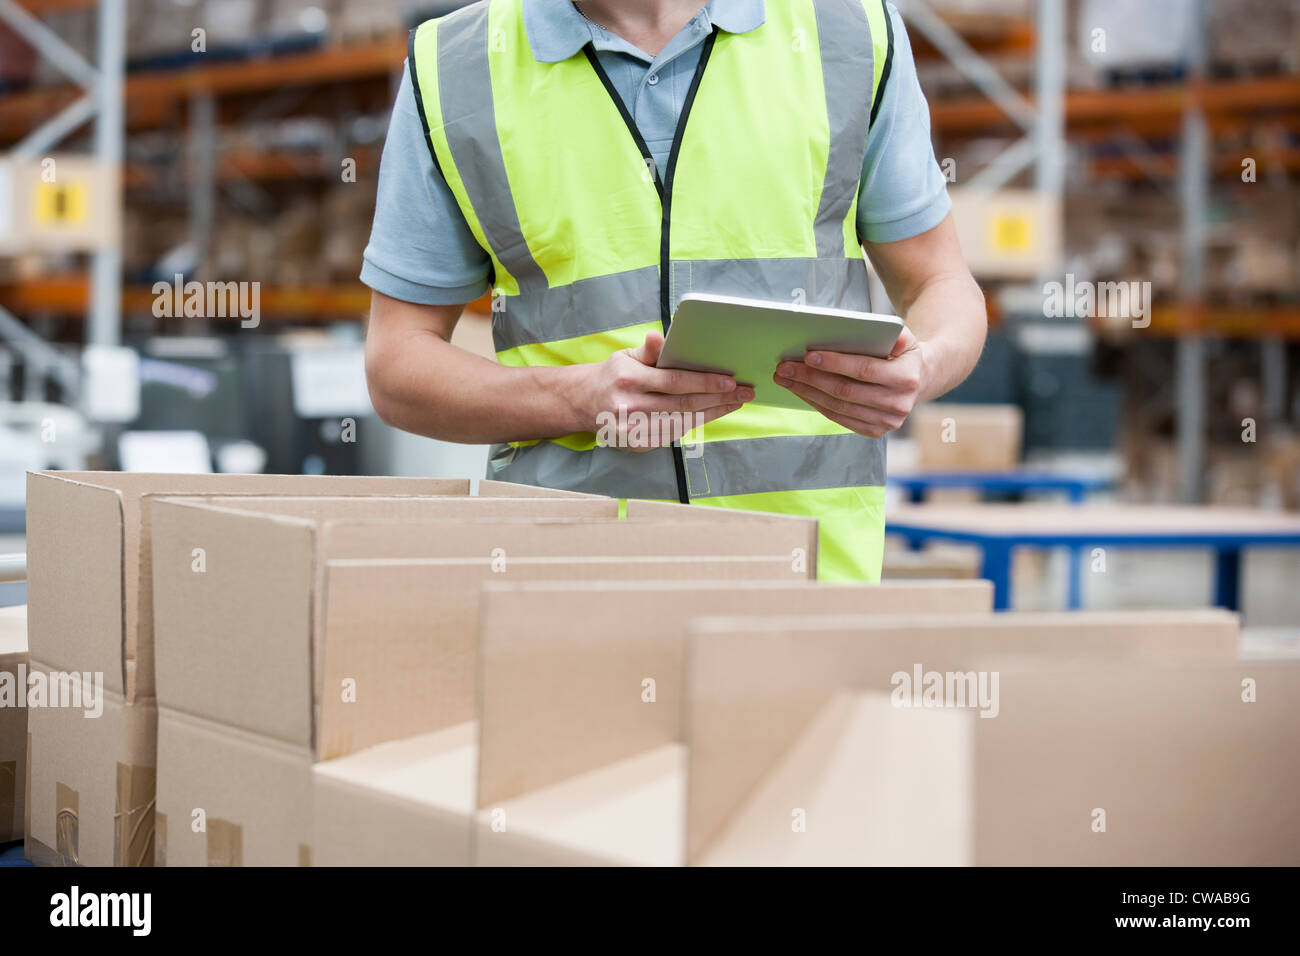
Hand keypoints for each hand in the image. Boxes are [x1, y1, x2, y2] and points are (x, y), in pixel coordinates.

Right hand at [580, 331, 752, 449]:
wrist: (585, 404)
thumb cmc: (614, 375)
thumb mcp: (627, 356)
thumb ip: (649, 350)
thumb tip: (658, 336)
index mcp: (629, 379)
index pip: (674, 382)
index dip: (705, 382)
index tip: (731, 382)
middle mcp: (630, 407)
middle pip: (684, 405)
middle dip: (718, 399)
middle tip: (744, 394)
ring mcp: (633, 430)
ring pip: (682, 423)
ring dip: (713, 414)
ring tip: (735, 404)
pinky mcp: (637, 444)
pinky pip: (673, 434)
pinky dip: (696, 424)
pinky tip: (712, 414)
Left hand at [773, 326, 925, 438]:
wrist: (918, 380)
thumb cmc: (902, 355)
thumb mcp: (906, 338)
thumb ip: (894, 335)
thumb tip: (878, 331)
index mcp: (906, 378)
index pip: (864, 370)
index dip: (835, 363)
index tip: (808, 355)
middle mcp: (898, 404)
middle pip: (845, 391)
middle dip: (811, 378)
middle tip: (784, 367)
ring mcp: (886, 422)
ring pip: (837, 407)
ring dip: (806, 392)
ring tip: (785, 378)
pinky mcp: (874, 431)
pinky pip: (838, 418)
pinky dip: (816, 403)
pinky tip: (800, 390)